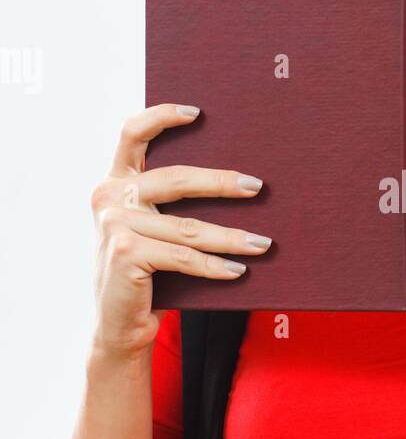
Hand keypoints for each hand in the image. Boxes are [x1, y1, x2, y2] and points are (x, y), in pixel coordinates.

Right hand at [90, 103, 271, 357]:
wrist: (120, 325)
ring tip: (263, 243)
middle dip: (222, 182)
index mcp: (115, 183)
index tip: (198, 113)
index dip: (162, 117)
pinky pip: (184, 257)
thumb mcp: (154, 230)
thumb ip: (171, 204)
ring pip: (188, 227)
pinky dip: (215, 266)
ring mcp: (115, 225)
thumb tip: (238, 183)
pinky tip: (239, 270)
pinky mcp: (125, 253)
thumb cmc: (148, 274)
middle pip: (176, 178)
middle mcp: (109, 197)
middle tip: (258, 187)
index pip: (132, 134)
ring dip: (232, 236)